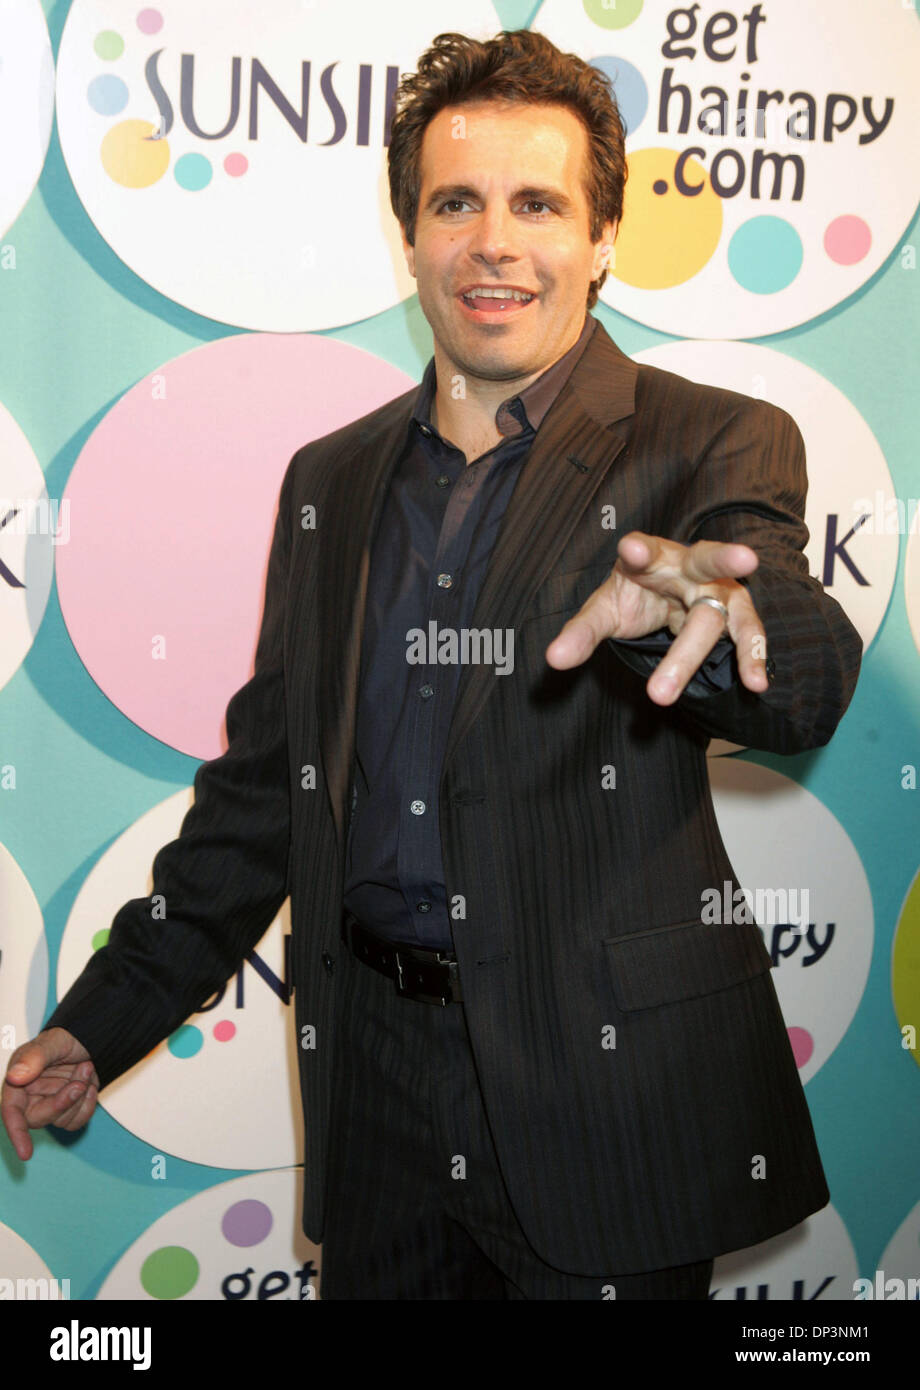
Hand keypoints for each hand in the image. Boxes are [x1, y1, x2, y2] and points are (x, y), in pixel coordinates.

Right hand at [1, 1028, 99, 1159]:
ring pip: (62, 1120)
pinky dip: (88, 1103)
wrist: (90, 1040)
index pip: (11, 1111)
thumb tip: (14, 1077)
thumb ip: (33, 1059)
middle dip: (62, 1103)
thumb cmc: (66, 1038)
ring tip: (86, 1068)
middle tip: (80, 1083)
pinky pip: (78, 1120)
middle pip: (39, 1119)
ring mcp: (50, 1104)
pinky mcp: (68, 1109)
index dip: (16, 1133)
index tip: (26, 1154)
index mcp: (18, 1082)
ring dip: (79, 1096)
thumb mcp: (52, 1042)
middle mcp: (31, 1097)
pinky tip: (89, 1083)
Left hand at [545, 531, 767, 704]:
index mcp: (652, 557)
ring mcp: (718, 590)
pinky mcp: (735, 614)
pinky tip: (756, 683)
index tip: (632, 548)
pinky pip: (747, 635)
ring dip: (739, 640)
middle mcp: (691, 567)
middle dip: (726, 560)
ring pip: (725, 612)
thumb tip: (554, 660)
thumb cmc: (637, 594)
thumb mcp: (607, 609)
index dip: (639, 549)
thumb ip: (583, 632)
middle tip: (746, 557)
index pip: (644, 549)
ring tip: (748, 671)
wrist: (667, 593)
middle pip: (707, 563)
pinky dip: (753, 658)